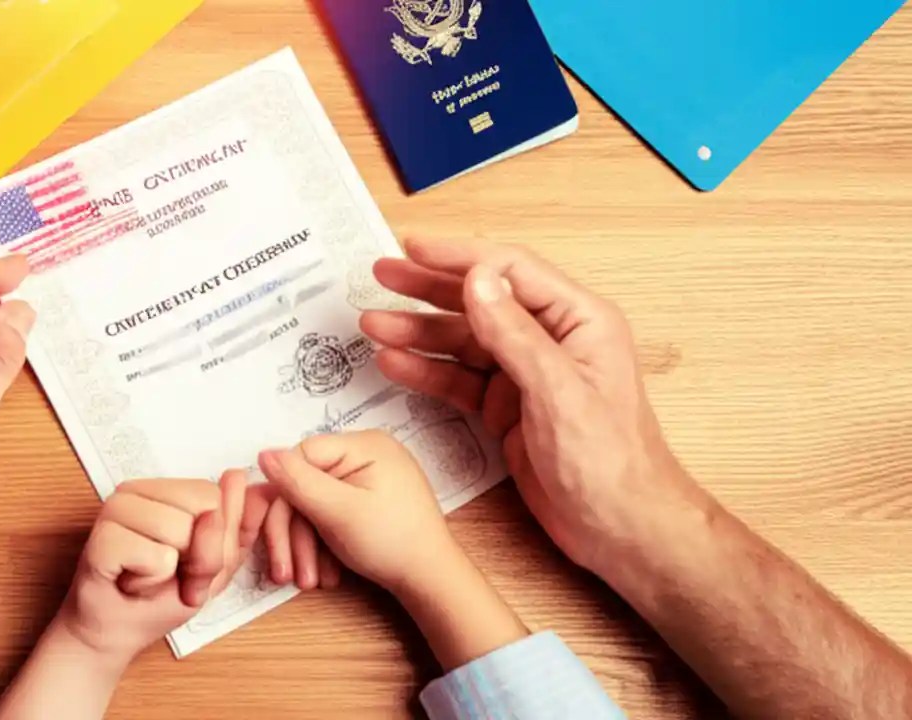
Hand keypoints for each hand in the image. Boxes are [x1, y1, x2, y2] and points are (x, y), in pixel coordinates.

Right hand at [56, 471, 249, 663]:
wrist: (115, 634)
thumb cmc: (161, 598)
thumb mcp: (216, 564)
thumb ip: (235, 524)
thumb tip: (241, 478)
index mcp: (160, 489)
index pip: (214, 494)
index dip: (213, 538)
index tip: (188, 561)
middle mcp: (134, 491)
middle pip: (204, 509)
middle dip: (198, 556)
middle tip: (168, 572)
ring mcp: (114, 510)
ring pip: (181, 531)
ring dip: (172, 571)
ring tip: (147, 577)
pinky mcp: (102, 538)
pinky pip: (158, 557)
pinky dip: (152, 581)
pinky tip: (130, 583)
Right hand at [256, 431, 459, 595]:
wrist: (431, 582)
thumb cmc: (392, 543)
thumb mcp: (339, 512)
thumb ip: (298, 481)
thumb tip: (263, 453)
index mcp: (363, 445)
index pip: (301, 456)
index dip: (282, 495)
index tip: (272, 534)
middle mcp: (366, 454)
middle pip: (306, 484)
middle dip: (293, 533)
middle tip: (287, 573)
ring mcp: (368, 478)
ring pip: (315, 505)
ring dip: (305, 546)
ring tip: (310, 582)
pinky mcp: (368, 501)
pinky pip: (331, 514)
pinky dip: (322, 545)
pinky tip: (326, 573)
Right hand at [361, 239, 707, 577]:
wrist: (620, 530)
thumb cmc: (611, 465)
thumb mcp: (559, 393)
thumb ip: (515, 334)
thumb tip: (478, 279)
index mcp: (579, 322)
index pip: (511, 271)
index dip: (459, 258)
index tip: (414, 248)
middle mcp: (551, 341)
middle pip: (480, 301)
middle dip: (428, 288)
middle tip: (381, 276)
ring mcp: (526, 375)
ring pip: (462, 342)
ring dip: (418, 333)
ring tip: (372, 325)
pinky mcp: (507, 408)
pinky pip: (459, 381)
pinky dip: (426, 371)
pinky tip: (395, 362)